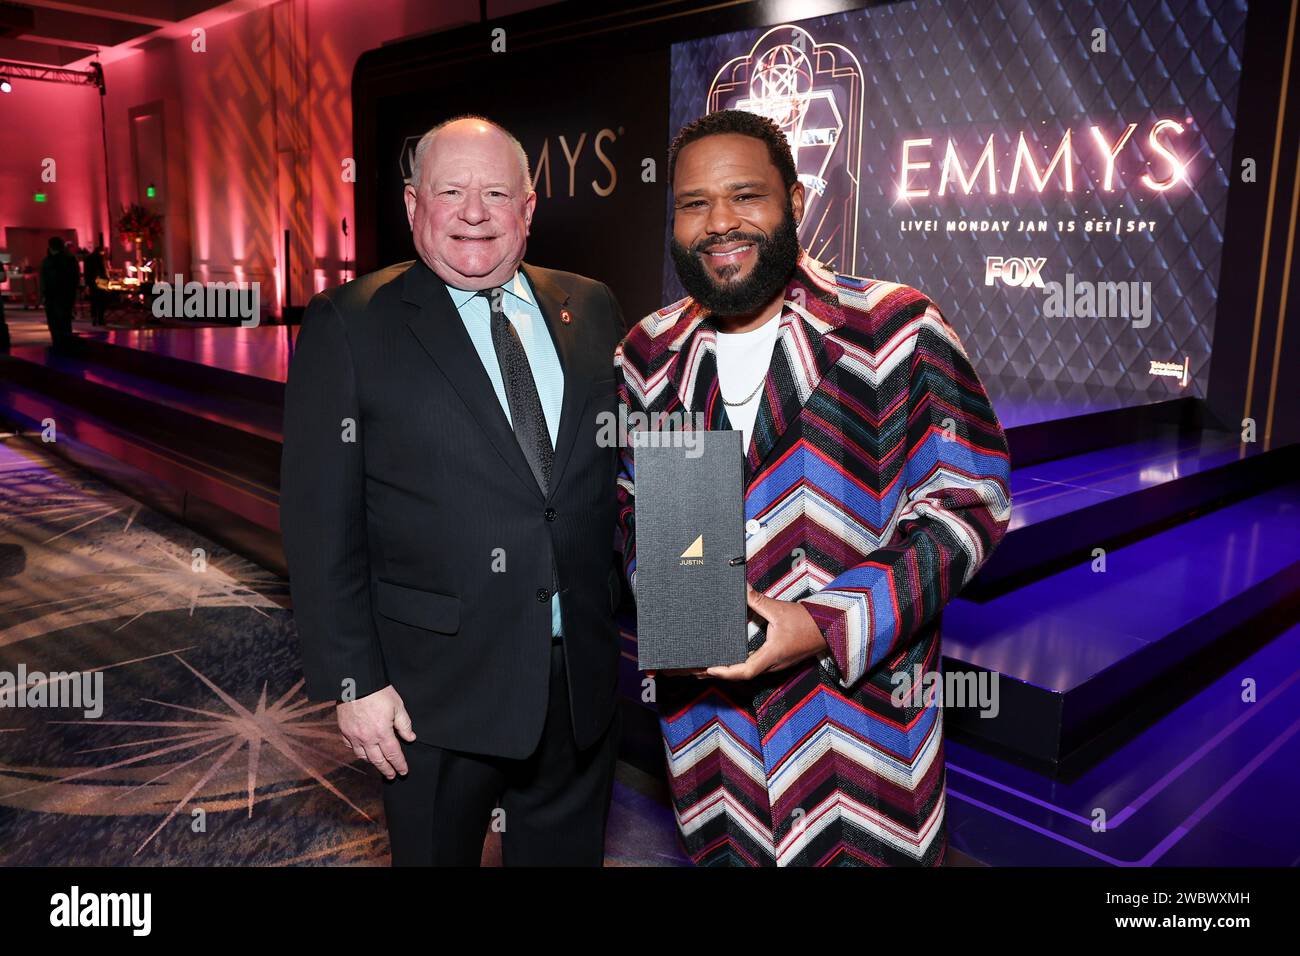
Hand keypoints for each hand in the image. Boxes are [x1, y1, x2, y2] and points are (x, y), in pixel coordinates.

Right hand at [336, 684, 415, 779]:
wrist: (355, 683)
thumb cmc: (378, 692)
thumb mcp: (397, 706)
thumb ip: (404, 724)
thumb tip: (410, 738)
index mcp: (383, 733)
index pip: (393, 754)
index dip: (399, 764)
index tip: (403, 772)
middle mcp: (367, 738)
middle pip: (378, 760)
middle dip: (386, 769)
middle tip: (392, 776)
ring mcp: (354, 736)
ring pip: (363, 756)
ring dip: (372, 763)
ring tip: (379, 765)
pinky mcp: (344, 730)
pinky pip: (350, 747)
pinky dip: (357, 752)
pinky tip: (361, 752)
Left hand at [706, 585, 827, 680]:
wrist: (831, 628)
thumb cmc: (808, 622)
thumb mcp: (779, 609)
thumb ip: (757, 600)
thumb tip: (740, 588)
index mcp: (772, 655)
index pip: (746, 671)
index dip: (726, 671)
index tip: (708, 668)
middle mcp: (772, 664)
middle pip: (740, 674)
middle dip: (716, 673)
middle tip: (694, 669)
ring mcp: (774, 664)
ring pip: (745, 672)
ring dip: (725, 670)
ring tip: (702, 665)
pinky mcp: (775, 660)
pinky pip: (751, 666)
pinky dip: (735, 664)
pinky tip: (724, 657)